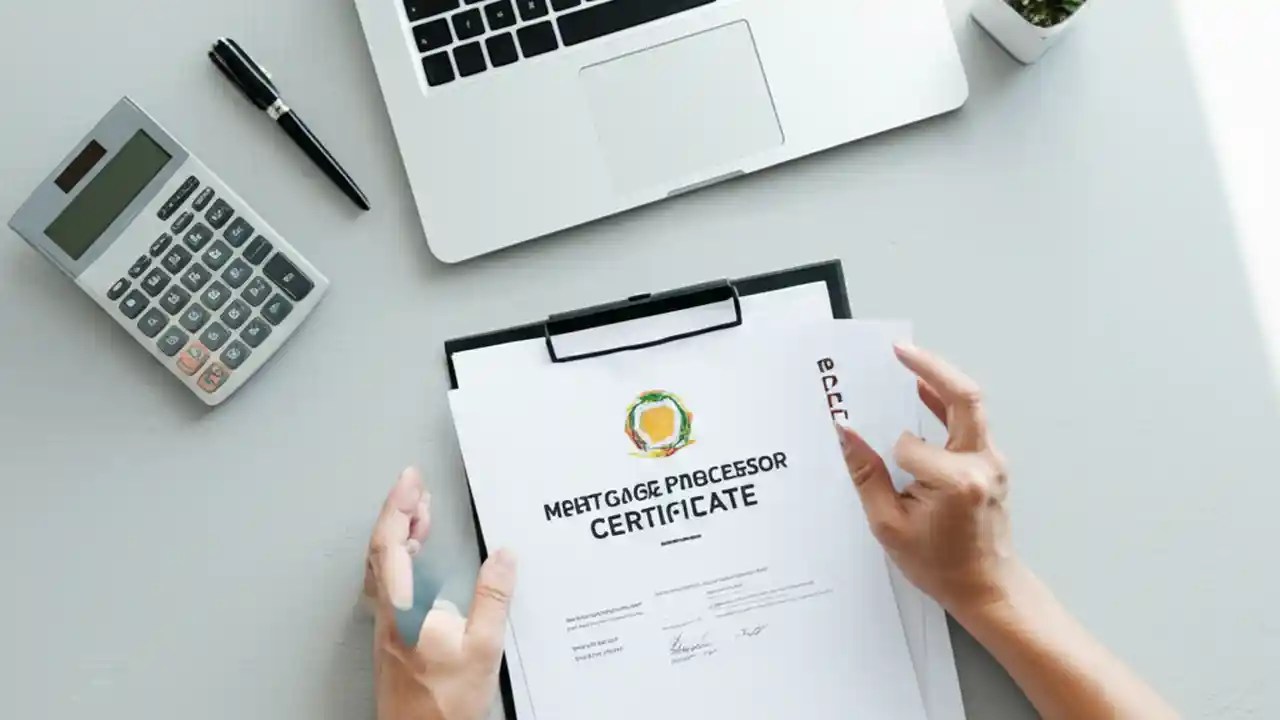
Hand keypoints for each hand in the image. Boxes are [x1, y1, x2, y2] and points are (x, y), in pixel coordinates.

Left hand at [365, 468, 516, 719]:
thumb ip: (493, 598)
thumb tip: (504, 557)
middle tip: (417, 489)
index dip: (398, 506)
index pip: (390, 543)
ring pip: (384, 568)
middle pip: (381, 550)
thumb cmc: (444, 705)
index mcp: (405, 608)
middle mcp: (389, 613)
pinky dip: (402, 560)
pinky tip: (420, 563)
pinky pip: (390, 585)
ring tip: (420, 517)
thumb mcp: (484, 648)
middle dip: (399, 513)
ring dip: (399, 535)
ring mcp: (388, 626)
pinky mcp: (394, 638)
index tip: (410, 480)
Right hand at [838, 343, 1018, 617]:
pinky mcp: (990, 461)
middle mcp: (982, 464)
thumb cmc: (940, 564)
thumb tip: (845, 433)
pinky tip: (924, 391)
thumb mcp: (889, 526)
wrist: (986, 585)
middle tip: (898, 350)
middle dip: (930, 368)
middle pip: (964, 398)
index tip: (864, 452)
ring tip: (906, 361)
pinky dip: (947, 402)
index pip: (911, 446)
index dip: (889, 454)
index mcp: (958, 482)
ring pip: (970, 405)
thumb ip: (867, 475)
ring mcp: (991, 460)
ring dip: (939, 380)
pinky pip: (970, 421)